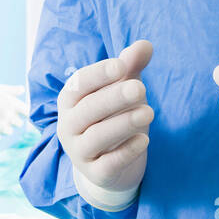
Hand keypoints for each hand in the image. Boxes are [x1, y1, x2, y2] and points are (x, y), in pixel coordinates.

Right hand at [0, 75, 27, 139]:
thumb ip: (11, 90)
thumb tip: (22, 89)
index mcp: (12, 104)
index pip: (27, 112)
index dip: (23, 111)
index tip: (20, 110)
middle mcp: (9, 116)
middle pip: (18, 123)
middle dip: (14, 119)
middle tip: (6, 114)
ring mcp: (0, 125)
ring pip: (9, 131)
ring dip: (5, 127)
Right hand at [57, 40, 153, 207]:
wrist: (109, 167)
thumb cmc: (113, 117)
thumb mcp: (122, 89)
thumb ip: (131, 66)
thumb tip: (146, 44)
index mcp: (70, 99)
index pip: (79, 83)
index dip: (98, 73)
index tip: (121, 65)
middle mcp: (68, 125)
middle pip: (87, 109)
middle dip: (114, 97)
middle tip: (141, 88)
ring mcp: (79, 152)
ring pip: (96, 137)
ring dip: (123, 123)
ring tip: (150, 112)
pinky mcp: (95, 174)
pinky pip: (108, 164)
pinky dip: (126, 151)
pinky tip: (145, 140)